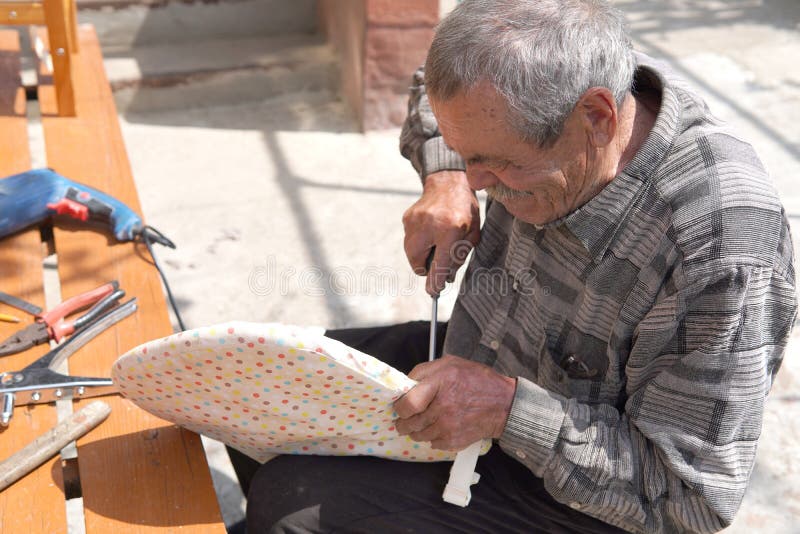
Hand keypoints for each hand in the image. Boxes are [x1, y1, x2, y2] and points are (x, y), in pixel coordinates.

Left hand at [394, 355, 515, 450]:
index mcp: (439, 383)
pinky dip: (434, 438)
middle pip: (410, 423)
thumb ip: (424, 371)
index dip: (399, 408)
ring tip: (423, 423)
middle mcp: (443, 407)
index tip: (399, 407)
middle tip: (405, 420)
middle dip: (403, 422)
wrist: (504, 404)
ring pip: (419, 436)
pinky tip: (441, 428)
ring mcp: (449, 426)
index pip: (408, 404)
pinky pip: (433, 444)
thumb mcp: (450, 363)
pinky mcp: (455, 441)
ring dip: (417, 431)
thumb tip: (405, 385)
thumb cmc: (477, 380)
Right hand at [402, 170, 479, 295]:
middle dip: (428, 266)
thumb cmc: (464, 209)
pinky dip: (420, 241)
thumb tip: (443, 280)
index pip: (440, 264)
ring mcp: (414, 221)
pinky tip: (432, 229)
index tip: (434, 292)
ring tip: (437, 240)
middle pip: (419, 262)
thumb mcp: (470, 234)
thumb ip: (458, 258)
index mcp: (450, 229)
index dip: (437, 281)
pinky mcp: (406, 219)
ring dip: (424, 254)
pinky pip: (410, 240)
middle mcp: (429, 225)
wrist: (448, 181)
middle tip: (439, 259)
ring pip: (412, 253)